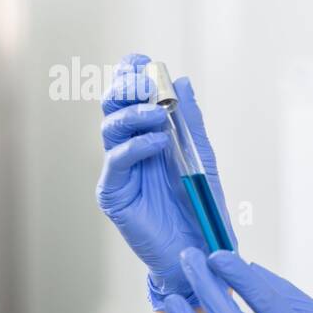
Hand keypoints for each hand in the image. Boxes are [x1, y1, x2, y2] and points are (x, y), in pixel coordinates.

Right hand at [95, 52, 236, 308]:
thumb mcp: (202, 157)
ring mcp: (119, 171)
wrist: (200, 252)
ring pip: (111, 130)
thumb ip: (191, 122)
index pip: (131, 99)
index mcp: (148, 136)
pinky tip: (156, 142)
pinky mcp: (114, 194)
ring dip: (133, 116)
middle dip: (124, 88)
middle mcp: (129, 149)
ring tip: (158, 115)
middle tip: (141, 79)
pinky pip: (117, 163)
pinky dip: (135, 147)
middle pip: (114, 108)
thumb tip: (182, 81)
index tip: (142, 59)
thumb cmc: (202, 207)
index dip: (131, 76)